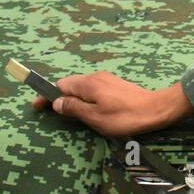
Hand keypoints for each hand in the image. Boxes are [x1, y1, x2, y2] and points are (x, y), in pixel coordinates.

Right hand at [34, 73, 193, 136]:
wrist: (157, 109)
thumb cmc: (125, 117)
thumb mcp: (94, 117)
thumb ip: (74, 108)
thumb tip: (56, 102)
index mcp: (88, 84)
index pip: (60, 85)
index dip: (46, 95)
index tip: (36, 105)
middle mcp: (96, 76)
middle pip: (70, 84)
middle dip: (58, 97)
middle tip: (51, 111)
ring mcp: (107, 79)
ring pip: (82, 87)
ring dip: (72, 97)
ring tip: (68, 112)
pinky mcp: (116, 85)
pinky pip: (93, 89)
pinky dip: (85, 97)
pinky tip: (88, 108)